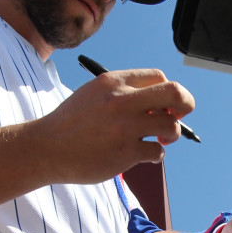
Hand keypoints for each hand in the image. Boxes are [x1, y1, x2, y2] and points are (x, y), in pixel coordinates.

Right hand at [34, 68, 195, 183]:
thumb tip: (161, 104)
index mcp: (113, 81)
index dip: (166, 92)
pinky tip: (142, 155)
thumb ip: (124, 93)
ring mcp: (124, 126)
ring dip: (170, 134)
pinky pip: (157, 151)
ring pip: (171, 126)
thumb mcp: (94, 94)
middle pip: (175, 93)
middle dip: (186, 105)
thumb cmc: (72, 123)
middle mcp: (121, 100)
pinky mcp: (125, 152)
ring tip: (158, 140)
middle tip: (178, 117)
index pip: (158, 76)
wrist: (45, 148)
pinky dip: (155, 154)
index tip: (163, 105)